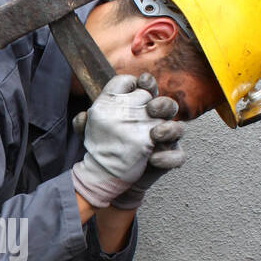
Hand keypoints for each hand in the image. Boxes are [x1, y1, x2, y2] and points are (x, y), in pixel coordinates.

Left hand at [71, 73, 182, 210]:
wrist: (111, 178)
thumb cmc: (105, 149)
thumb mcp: (90, 137)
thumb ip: (85, 126)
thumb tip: (81, 117)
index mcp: (139, 108)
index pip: (148, 89)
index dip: (148, 83)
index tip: (142, 82)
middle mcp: (155, 121)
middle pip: (168, 105)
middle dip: (163, 104)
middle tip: (151, 109)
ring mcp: (165, 140)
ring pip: (179, 128)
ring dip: (170, 128)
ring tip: (155, 134)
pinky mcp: (169, 159)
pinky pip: (177, 156)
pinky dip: (168, 157)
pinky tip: (154, 159)